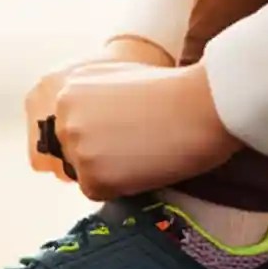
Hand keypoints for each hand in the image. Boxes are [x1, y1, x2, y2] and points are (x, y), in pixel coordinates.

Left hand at [54, 63, 241, 200]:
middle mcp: (65, 120)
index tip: (129, 129)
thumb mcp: (118, 75)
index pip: (71, 129)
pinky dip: (122, 187)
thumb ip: (92, 97)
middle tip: (140, 142)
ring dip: (114, 170)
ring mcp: (77, 149)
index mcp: (68, 92)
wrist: (203, 104)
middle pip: (74, 153)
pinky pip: (100, 193)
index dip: (103, 134)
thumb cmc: (173, 89)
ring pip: (87, 174)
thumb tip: (86, 122)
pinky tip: (145, 164)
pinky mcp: (93, 177)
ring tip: (145, 150)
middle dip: (103, 154)